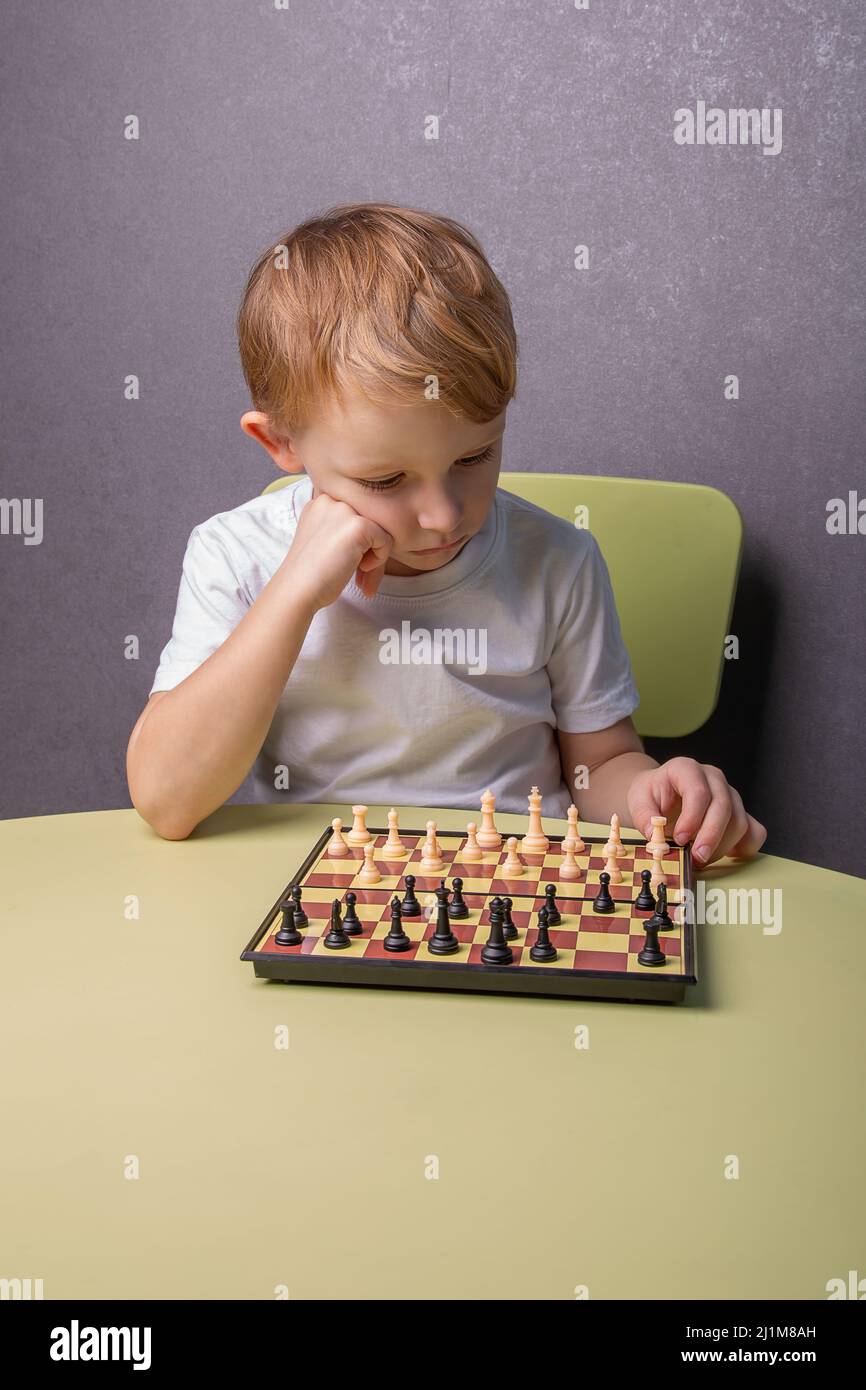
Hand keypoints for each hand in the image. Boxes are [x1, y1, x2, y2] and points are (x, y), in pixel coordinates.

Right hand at [279, 490, 394, 606]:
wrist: (297, 589)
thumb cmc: (311, 574)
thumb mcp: (325, 541)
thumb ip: (344, 530)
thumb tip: (379, 533)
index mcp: (321, 502)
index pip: (356, 517)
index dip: (359, 544)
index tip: (352, 566)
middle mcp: (332, 500)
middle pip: (368, 523)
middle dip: (369, 552)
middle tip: (361, 577)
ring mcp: (345, 510)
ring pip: (379, 531)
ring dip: (375, 559)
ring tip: (362, 580)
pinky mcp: (358, 526)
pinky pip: (386, 541)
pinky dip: (379, 560)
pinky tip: (359, 570)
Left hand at [627, 758, 765, 866]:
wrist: (660, 792)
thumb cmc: (652, 794)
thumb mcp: (638, 799)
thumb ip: (644, 816)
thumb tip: (655, 834)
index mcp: (686, 769)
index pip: (699, 791)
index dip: (692, 818)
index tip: (680, 839)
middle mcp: (713, 778)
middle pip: (723, 806)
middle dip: (711, 836)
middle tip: (696, 858)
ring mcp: (730, 794)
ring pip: (740, 821)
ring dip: (722, 846)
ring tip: (700, 858)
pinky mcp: (739, 812)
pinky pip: (755, 830)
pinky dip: (745, 847)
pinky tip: (727, 856)